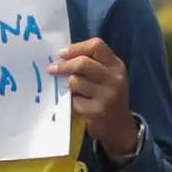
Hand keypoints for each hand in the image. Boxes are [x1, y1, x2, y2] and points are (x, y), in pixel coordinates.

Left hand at [49, 39, 139, 161]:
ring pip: (75, 81)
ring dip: (68, 84)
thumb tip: (62, 56)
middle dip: (64, 65)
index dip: (76, 47)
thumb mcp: (108, 76)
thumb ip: (92, 63)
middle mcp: (115, 79)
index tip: (62, 54)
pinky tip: (78, 103)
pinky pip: (74, 100)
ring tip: (72, 89)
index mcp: (117, 66)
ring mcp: (107, 96)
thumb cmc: (108, 95)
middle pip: (83, 63)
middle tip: (52, 69)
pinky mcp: (96, 111)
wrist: (119, 126)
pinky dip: (71, 100)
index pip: (96, 46)